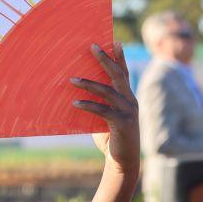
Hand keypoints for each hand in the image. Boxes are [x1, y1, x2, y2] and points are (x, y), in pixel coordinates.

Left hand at [70, 43, 139, 174]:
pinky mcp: (122, 123)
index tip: (114, 41)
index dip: (119, 57)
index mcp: (127, 97)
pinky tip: (75, 103)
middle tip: (92, 46)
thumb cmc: (110, 136)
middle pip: (118, 75)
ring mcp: (128, 112)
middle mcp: (131, 101)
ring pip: (108, 91)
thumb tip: (75, 88)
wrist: (122, 160)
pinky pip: (103, 111)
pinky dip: (88, 105)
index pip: (123, 72)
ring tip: (71, 80)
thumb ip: (98, 102)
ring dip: (88, 84)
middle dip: (105, 59)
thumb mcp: (104, 115)